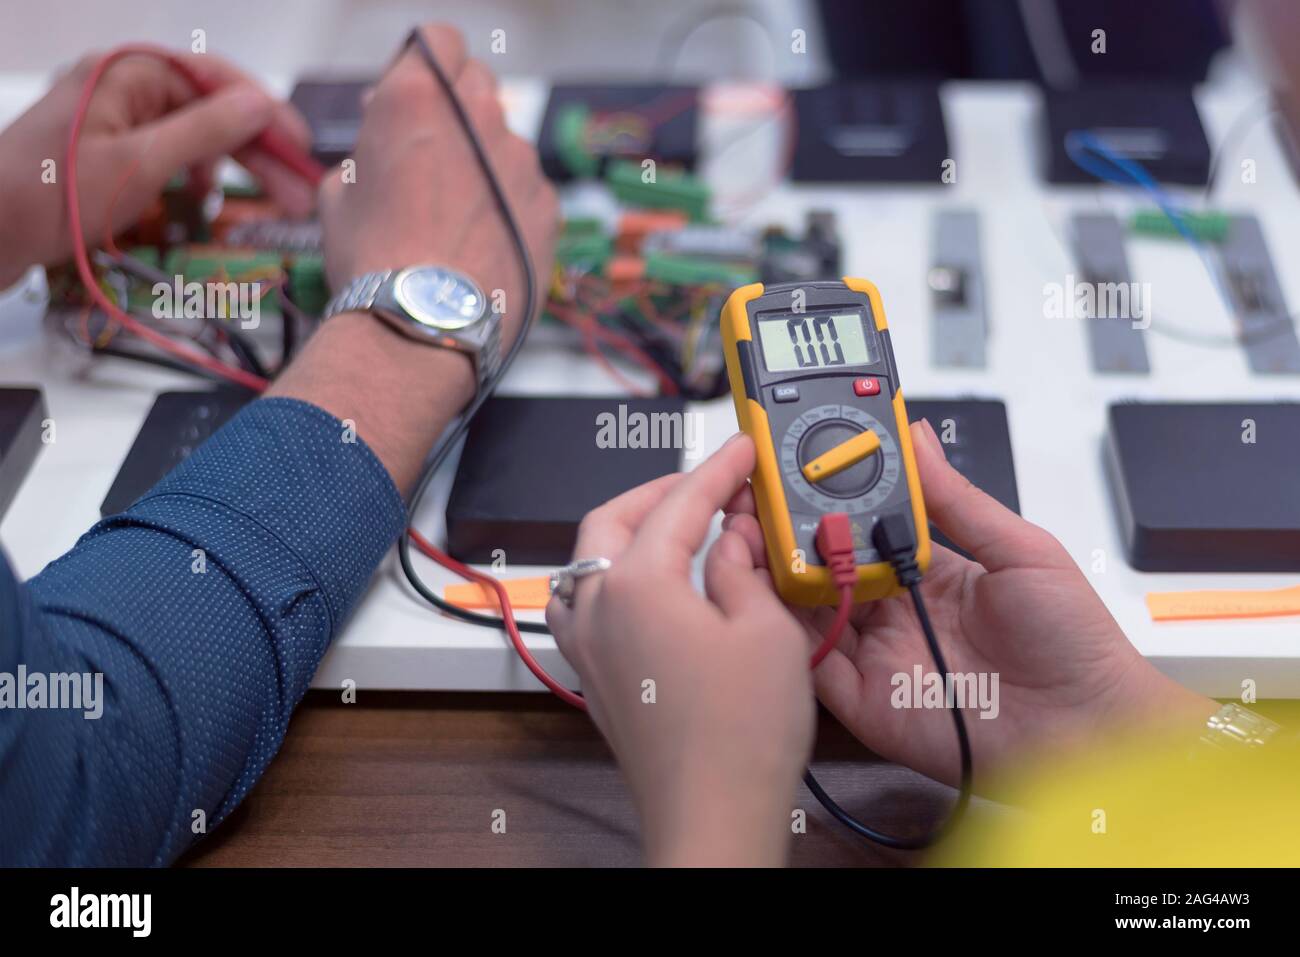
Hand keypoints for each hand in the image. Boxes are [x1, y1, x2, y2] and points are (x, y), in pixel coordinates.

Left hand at [0, 48, 313, 287]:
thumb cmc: (52, 195)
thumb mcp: (139, 163)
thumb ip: (205, 131)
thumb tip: (261, 106)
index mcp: (129, 74)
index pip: (218, 81)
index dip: (268, 116)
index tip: (303, 153)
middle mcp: (123, 89)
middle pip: (210, 112)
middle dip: (259, 153)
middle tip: (301, 195)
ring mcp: (113, 122)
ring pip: (192, 137)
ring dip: (233, 168)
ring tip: (269, 206)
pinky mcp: (105, 156)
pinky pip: (166, 156)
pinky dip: (193, 177)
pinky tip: (205, 199)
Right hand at [317, 24, 557, 352]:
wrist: (425, 325)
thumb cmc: (373, 262)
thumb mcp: (337, 192)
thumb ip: (369, 149)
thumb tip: (380, 146)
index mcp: (419, 97)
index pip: (439, 40)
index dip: (428, 64)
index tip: (418, 94)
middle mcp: (479, 116)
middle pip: (478, 85)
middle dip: (458, 111)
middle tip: (432, 157)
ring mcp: (521, 161)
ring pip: (505, 144)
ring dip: (485, 165)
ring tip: (455, 218)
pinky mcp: (548, 205)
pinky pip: (528, 191)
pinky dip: (510, 207)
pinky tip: (482, 243)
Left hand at [546, 435, 814, 865]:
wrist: (712, 816)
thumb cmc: (739, 737)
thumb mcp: (765, 629)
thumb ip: (742, 567)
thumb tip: (731, 536)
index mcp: (634, 584)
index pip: (678, 504)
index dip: (717, 470)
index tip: (741, 450)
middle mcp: (595, 607)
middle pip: (614, 519)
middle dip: (663, 491)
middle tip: (712, 482)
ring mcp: (585, 643)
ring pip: (591, 557)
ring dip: (632, 529)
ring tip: (681, 525)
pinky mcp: (592, 675)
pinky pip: (589, 599)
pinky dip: (618, 572)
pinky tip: (655, 581)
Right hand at [724, 419, 1216, 792]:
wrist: (1086, 726)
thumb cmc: (1072, 641)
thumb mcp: (1021, 550)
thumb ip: (958, 499)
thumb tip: (917, 437)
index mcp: (928, 573)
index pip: (863, 527)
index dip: (831, 498)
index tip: (802, 464)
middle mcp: (894, 612)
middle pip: (827, 565)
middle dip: (792, 532)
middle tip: (763, 498)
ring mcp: (876, 656)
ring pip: (807, 609)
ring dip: (779, 575)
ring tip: (755, 536)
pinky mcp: (864, 700)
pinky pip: (813, 663)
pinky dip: (786, 633)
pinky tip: (771, 598)